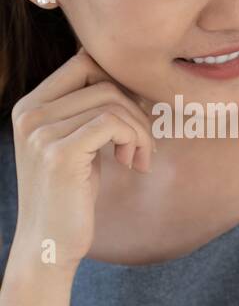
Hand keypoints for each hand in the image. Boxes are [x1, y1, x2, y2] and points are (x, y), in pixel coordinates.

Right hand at [8, 48, 153, 271]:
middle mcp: (29, 113)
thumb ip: (89, 113)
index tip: (134, 116)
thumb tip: (130, 82)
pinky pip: (113, 124)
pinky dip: (136, 141)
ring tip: (138, 159)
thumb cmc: (71, 195)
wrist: (49, 242)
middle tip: (141, 145)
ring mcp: (41, 132)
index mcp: (30, 106)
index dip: (120, 84)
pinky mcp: (60, 153)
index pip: (83, 62)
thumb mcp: (78, 145)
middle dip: (135, 110)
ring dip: (140, 131)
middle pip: (103, 80)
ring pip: (113, 102)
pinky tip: (134, 164)